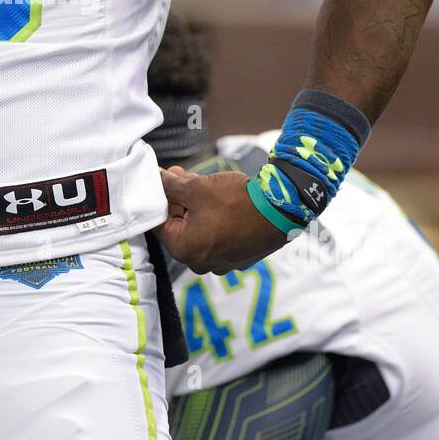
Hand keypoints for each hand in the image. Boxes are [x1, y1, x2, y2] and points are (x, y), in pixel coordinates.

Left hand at [157, 167, 290, 274]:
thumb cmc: (236, 201)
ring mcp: (222, 263)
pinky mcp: (239, 257)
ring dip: (197, 206)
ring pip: (199, 229)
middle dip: (180, 199)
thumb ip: (170, 185)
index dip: (161, 197)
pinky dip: (215, 218)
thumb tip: (156, 177)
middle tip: (183, 175)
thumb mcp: (196, 187)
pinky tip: (222, 198)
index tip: (164, 179)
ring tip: (204, 182)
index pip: (160, 222)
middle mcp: (201, 264)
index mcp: (184, 251)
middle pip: (180, 226)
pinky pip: (218, 236)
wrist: (282, 209)